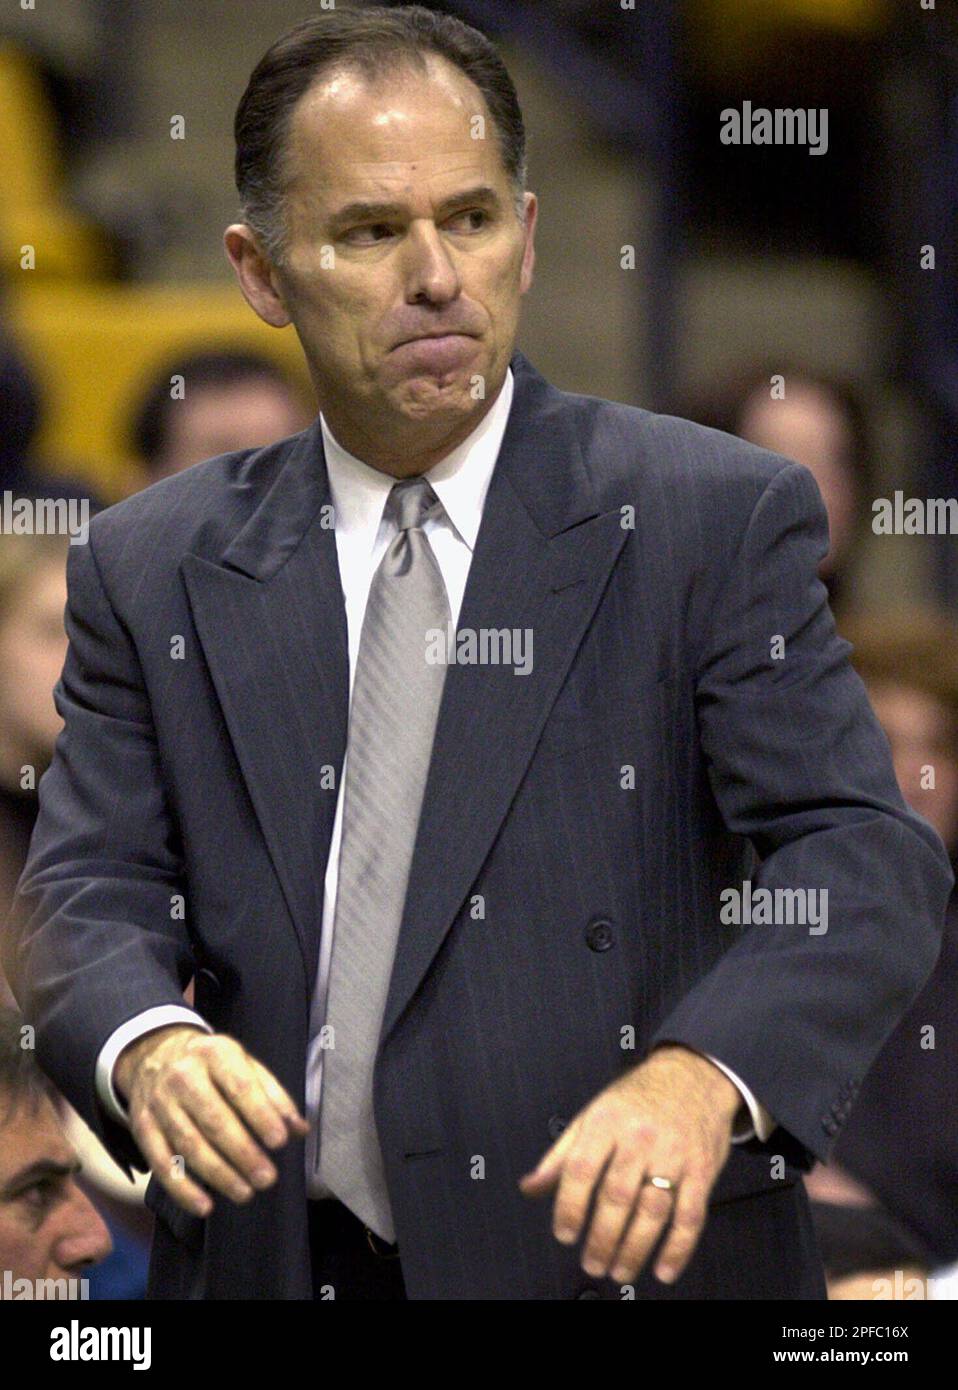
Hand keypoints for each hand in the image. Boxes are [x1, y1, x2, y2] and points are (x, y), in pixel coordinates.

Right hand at [115, 1025, 308, 1216]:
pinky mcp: (142, 1127)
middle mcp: (183, 1075)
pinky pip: (161, 1162)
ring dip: (219, 1174)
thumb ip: (273, 1095)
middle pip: (213, 1119)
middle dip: (243, 1152)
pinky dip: (182, 1188)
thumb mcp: (244, 1064)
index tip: (280, 1142)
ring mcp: (159, 1102)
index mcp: (215, 1053)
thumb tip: (299, 1129)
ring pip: (189, 1144)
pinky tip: (205, 1205)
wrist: (154, 1054)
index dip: (260, 1115)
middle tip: (267, 1178)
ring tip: (245, 1193)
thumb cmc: (211, 1065)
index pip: (239, 1086)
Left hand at [518, 1044, 741, 1286]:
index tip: (564, 1235)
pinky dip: (678, 1248)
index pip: (582, 1169)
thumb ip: (561, 1155)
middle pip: (617, 1196)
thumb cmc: (638, 1098)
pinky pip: (690, 1215)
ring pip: (652, 1210)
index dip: (569, 1206)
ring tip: (619, 1270)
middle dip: (602, 1238)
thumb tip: (530, 1186)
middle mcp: (640, 1137)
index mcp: (607, 1121)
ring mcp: (673, 1154)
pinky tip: (664, 1269)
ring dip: (634, 1249)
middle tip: (592, 1264)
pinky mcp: (701, 1170)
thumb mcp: (593, 1114)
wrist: (693, 1075)